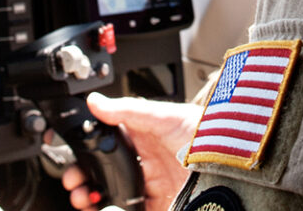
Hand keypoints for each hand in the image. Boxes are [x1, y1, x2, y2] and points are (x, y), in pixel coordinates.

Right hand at [60, 92, 199, 210]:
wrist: (228, 158)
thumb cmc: (203, 131)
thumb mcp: (162, 115)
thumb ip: (128, 110)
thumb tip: (96, 102)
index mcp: (143, 139)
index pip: (108, 148)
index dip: (88, 156)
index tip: (74, 162)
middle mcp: (146, 163)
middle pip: (106, 175)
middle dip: (85, 180)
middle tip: (74, 184)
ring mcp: (152, 186)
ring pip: (114, 195)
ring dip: (94, 198)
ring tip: (83, 199)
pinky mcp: (160, 204)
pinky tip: (102, 208)